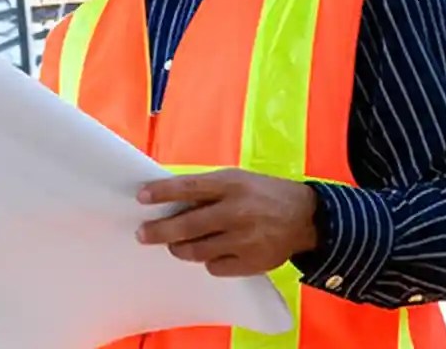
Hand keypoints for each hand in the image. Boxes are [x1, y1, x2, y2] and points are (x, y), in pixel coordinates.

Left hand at [134, 168, 319, 276]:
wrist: (305, 217)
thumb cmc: (264, 194)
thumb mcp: (237, 179)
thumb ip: (207, 189)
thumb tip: (169, 198)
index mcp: (231, 185)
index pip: (189, 188)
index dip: (162, 193)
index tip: (141, 198)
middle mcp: (236, 212)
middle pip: (187, 225)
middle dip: (159, 231)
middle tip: (142, 234)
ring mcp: (244, 239)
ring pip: (197, 250)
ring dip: (180, 248)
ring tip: (175, 244)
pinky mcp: (250, 262)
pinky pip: (215, 267)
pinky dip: (209, 260)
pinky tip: (211, 252)